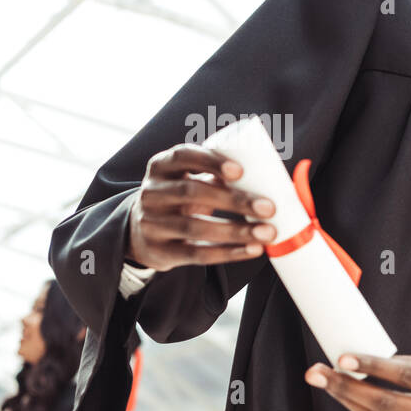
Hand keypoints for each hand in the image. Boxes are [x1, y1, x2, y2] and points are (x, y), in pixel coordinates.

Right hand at [127, 144, 276, 271]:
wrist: (141, 232)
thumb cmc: (178, 198)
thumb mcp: (186, 179)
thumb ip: (215, 174)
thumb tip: (266, 173)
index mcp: (160, 166)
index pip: (182, 156)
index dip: (210, 161)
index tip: (240, 170)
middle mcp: (151, 193)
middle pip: (191, 193)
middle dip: (233, 200)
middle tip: (268, 207)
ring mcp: (151, 224)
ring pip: (195, 227)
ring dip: (236, 231)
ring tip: (268, 232)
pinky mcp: (159, 252)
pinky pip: (196, 254)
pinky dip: (228, 253)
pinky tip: (252, 250)